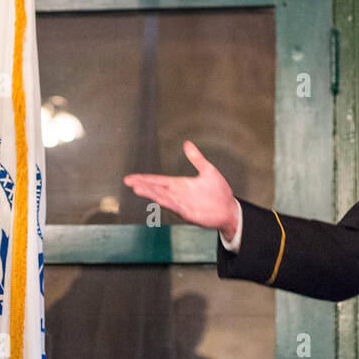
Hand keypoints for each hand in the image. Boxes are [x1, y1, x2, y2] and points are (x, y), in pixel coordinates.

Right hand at [123, 141, 240, 237]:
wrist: (230, 209)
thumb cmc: (219, 192)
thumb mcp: (207, 170)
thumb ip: (196, 158)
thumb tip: (187, 144)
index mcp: (179, 185)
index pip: (158, 181)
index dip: (144, 179)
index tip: (130, 178)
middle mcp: (178, 195)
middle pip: (156, 189)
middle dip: (143, 185)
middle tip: (128, 182)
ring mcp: (182, 205)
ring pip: (163, 198)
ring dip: (151, 194)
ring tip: (138, 189)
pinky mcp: (190, 214)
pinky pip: (176, 208)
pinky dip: (167, 203)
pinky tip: (159, 199)